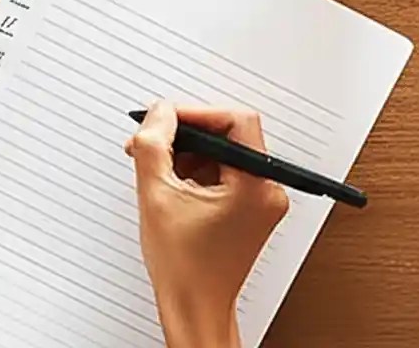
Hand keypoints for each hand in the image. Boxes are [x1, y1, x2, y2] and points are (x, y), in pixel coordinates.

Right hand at [125, 103, 289, 347]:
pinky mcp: (247, 208)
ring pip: (221, 153)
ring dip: (185, 153)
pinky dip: (193, 170)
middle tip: (151, 142)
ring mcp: (260, 201)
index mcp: (257, 187)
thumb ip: (153, 144)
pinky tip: (169, 184)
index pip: (235, 122)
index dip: (195, 113)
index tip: (164, 119)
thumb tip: (159, 113)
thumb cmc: (184, 267)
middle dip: (184, 136)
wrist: (194, 305)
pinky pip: (221, 172)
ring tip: (156, 170)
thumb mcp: (156, 195)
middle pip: (228, 136)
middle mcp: (268, 192)